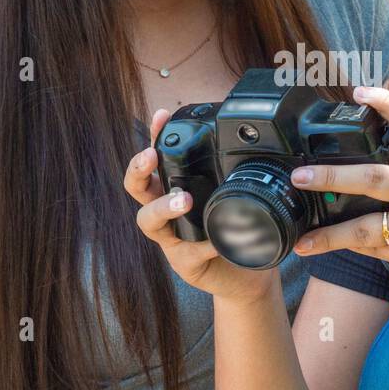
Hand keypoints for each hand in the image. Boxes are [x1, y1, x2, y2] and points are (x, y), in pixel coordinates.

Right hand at [124, 108, 279, 303]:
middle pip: (136, 186)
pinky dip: (202, 245)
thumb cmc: (237, 229)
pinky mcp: (183, 264)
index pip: (158, 158)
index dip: (154, 135)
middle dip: (137, 168)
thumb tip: (252, 140)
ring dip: (163, 207)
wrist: (246, 274)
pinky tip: (215, 242)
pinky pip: (186, 253)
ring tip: (183, 200)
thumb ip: (234, 174)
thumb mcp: (235, 196)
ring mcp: (171, 238)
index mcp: (175, 188)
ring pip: (148, 220)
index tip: (162, 115)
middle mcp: (166, 211)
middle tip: (151, 157)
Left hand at [288, 85, 388, 297]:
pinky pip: (376, 248)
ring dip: (330, 234)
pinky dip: (353, 247)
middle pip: (375, 178)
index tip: (358, 92)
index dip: (387, 104)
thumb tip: (378, 143)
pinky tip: (332, 248)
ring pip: (366, 227)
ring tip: (303, 239)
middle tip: (301, 175)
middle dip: (333, 177)